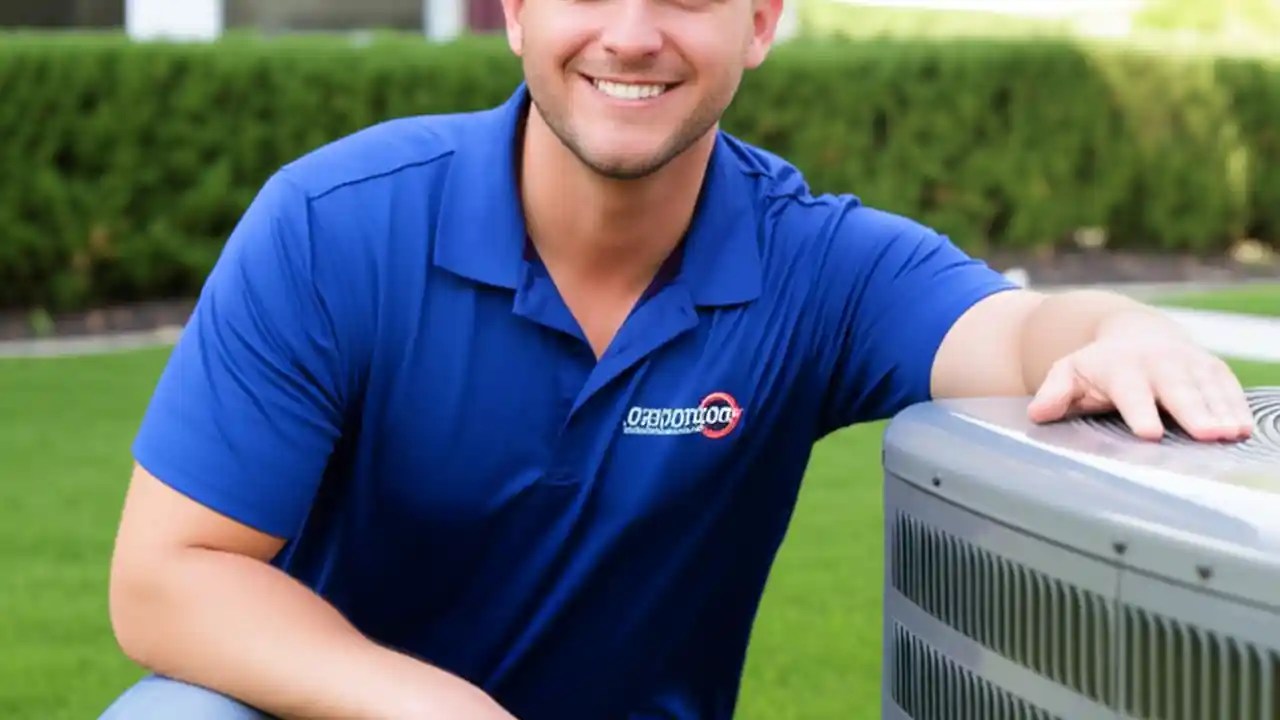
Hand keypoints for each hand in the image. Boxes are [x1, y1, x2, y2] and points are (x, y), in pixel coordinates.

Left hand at [1026, 320, 1253, 441]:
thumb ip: (1054, 393)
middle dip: (1193, 411)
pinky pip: (1227, 385)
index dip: (1140, 411)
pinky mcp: (1211, 367)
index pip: (1131, 392)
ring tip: (1233, 434)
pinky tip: (1245, 428)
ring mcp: (1188, 363)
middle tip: (1208, 435)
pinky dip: (1237, 404)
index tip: (1149, 433)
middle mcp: (1158, 363)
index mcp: (1120, 367)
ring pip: (1207, 387)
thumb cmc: (1098, 365)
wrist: (1136, 334)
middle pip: (1177, 390)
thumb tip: (1036, 414)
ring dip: (1222, 410)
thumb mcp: (1068, 373)